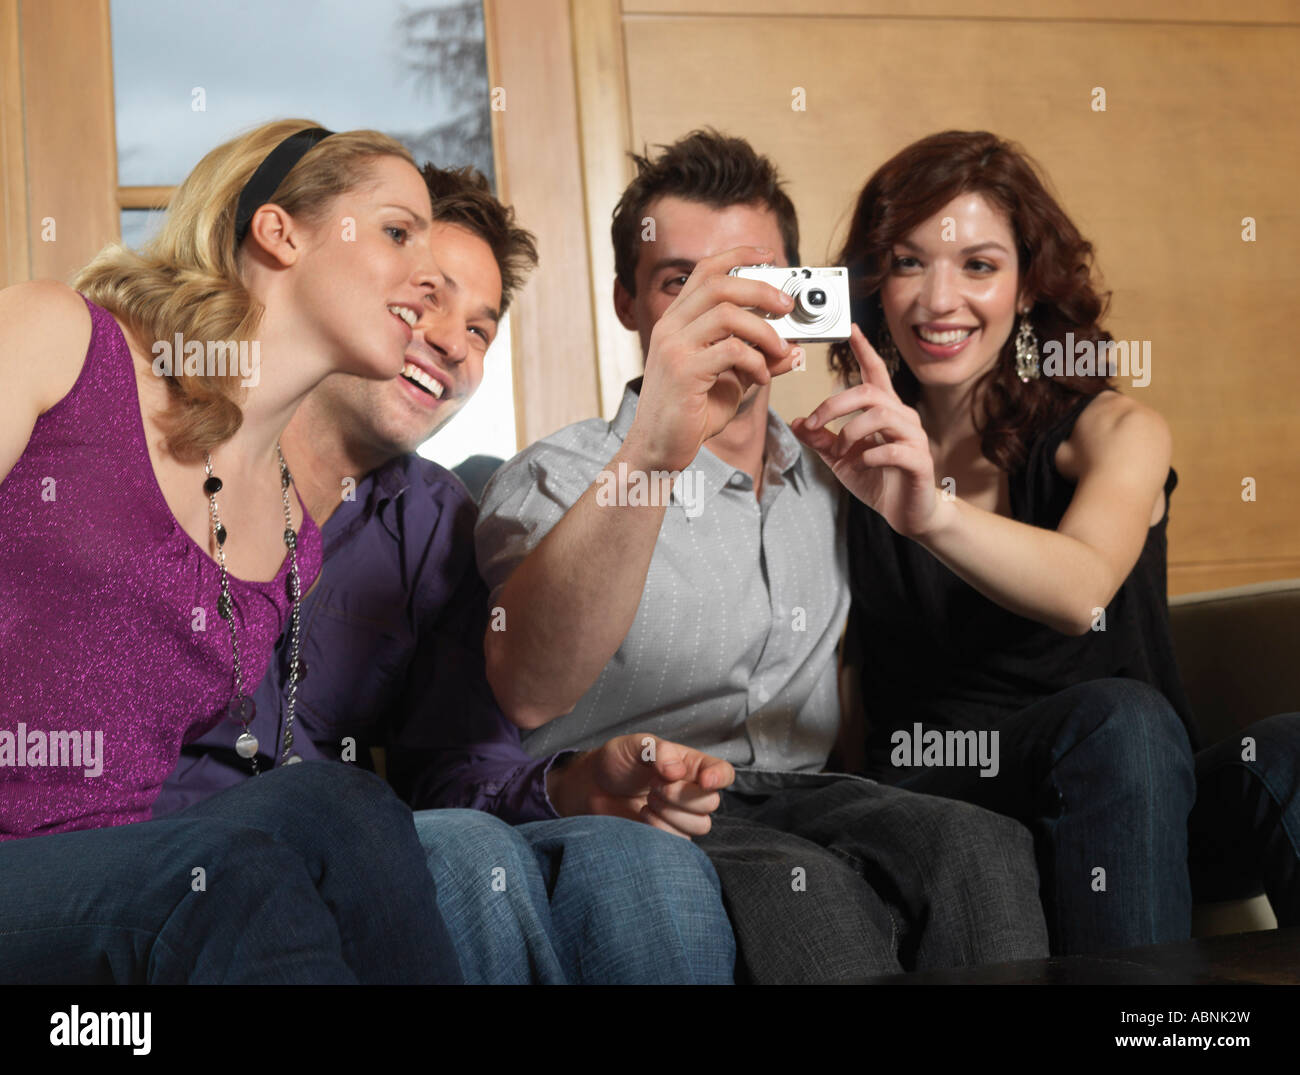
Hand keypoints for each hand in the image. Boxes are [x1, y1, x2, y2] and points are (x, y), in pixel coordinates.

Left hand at [546, 733, 734, 838]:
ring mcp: (682, 817)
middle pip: (711, 802)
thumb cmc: (618, 761)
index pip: (722, 772)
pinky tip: (643, 816)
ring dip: (669, 813)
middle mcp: (692, 791)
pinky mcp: (670, 837)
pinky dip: (660, 829)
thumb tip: (676, 771)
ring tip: (647, 800)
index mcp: (691, 765)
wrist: (593, 787)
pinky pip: (680, 842)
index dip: (719, 778)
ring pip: (700, 825)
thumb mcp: (634, 745)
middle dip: (680, 795)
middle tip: (653, 785)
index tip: (703, 781)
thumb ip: (657, 751)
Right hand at [626, 247, 801, 472]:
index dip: (738, 256)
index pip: (705, 272)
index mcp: (676, 322)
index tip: (769, 256)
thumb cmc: (690, 414)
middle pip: (719, 285)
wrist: (659, 449)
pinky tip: (762, 378)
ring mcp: (674, 348)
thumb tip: (793, 348)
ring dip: (765, 330)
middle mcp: (670, 328)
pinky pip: (731, 351)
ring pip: (728, 314)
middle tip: (787, 306)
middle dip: (761, 290)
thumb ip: (758, 360)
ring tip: (780, 349)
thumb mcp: (731, 381)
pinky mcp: (683, 372)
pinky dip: (757, 361)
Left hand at [791, 324, 944, 537]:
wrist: (906, 513)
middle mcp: (902, 417)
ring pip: (882, 415)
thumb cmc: (877, 480)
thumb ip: (821, 440)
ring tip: (841, 451)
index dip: (865, 351)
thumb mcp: (841, 459)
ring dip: (851, 432)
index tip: (852, 329)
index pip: (875, 373)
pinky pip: (895, 449)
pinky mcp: (919, 461)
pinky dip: (871, 455)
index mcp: (884, 411)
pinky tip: (861, 464)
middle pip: (869, 391)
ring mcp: (914, 438)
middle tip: (815, 423)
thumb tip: (798, 422)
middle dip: (835, 404)